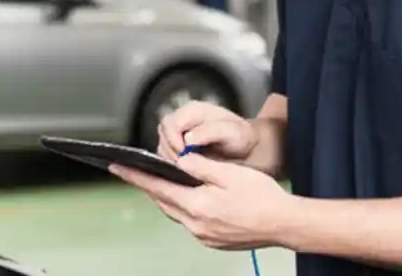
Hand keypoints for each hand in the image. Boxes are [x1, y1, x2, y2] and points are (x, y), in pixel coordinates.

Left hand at [110, 154, 294, 250]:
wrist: (284, 224)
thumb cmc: (261, 196)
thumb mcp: (229, 173)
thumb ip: (200, 165)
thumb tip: (179, 160)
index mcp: (197, 205)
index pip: (157, 188)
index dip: (136, 176)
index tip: (117, 166)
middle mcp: (196, 224)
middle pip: (164, 202)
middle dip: (149, 186)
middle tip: (135, 171)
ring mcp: (204, 235)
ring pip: (176, 212)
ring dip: (168, 197)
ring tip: (162, 181)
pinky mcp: (213, 240)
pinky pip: (190, 221)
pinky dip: (184, 207)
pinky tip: (190, 197)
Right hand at [157, 101, 257, 162]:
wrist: (246, 148)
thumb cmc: (240, 137)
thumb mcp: (232, 132)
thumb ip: (210, 132)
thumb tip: (188, 139)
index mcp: (194, 110)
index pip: (171, 123)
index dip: (173, 140)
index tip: (183, 155)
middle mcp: (183, 118)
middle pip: (163, 132)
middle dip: (171, 150)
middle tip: (185, 164)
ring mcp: (178, 131)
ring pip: (162, 143)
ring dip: (171, 157)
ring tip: (187, 167)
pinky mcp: (177, 145)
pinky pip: (166, 153)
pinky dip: (172, 162)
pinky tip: (186, 168)